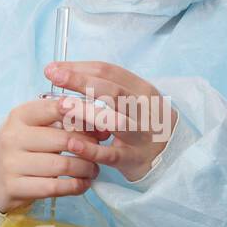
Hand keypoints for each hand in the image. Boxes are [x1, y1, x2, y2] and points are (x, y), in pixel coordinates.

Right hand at [0, 96, 105, 212]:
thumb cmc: (25, 146)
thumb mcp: (38, 127)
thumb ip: (68, 124)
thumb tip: (103, 129)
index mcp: (20, 115)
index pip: (57, 108)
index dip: (85, 116)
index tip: (102, 125)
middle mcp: (12, 137)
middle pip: (64, 140)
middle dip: (89, 148)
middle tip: (100, 153)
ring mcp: (10, 163)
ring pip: (62, 165)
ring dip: (85, 169)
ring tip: (93, 170)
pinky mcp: (13, 187)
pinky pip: (54, 187)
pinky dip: (75, 186)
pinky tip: (83, 184)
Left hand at [43, 61, 178, 182]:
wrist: (173, 155)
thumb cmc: (142, 122)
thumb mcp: (133, 99)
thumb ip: (106, 88)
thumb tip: (64, 74)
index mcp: (142, 89)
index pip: (109, 72)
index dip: (80, 68)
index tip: (53, 68)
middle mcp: (144, 109)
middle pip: (112, 91)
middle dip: (81, 81)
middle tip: (53, 76)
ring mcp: (140, 135)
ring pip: (114, 120)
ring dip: (86, 112)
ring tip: (61, 105)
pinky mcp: (133, 159)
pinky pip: (111, 154)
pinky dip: (91, 149)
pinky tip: (73, 143)